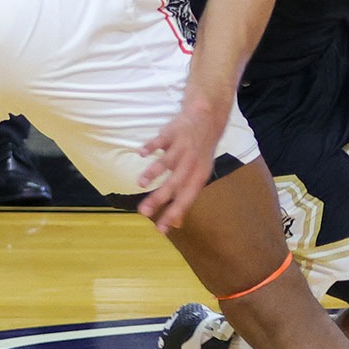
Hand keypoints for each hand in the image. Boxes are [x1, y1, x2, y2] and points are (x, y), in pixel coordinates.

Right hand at [135, 92, 225, 233]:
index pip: (186, 198)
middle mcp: (191, 163)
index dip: (174, 213)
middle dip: (159, 198)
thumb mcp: (199, 175)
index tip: (161, 229)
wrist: (208, 119)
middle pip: (175, 184)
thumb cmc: (199, 153)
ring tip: (140, 183)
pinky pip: (160, 140)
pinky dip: (151, 146)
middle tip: (142, 212)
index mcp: (198, 176)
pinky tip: (141, 153)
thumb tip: (177, 224)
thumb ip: (185, 198)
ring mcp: (183, 147)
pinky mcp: (173, 132)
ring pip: (167, 162)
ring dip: (154, 172)